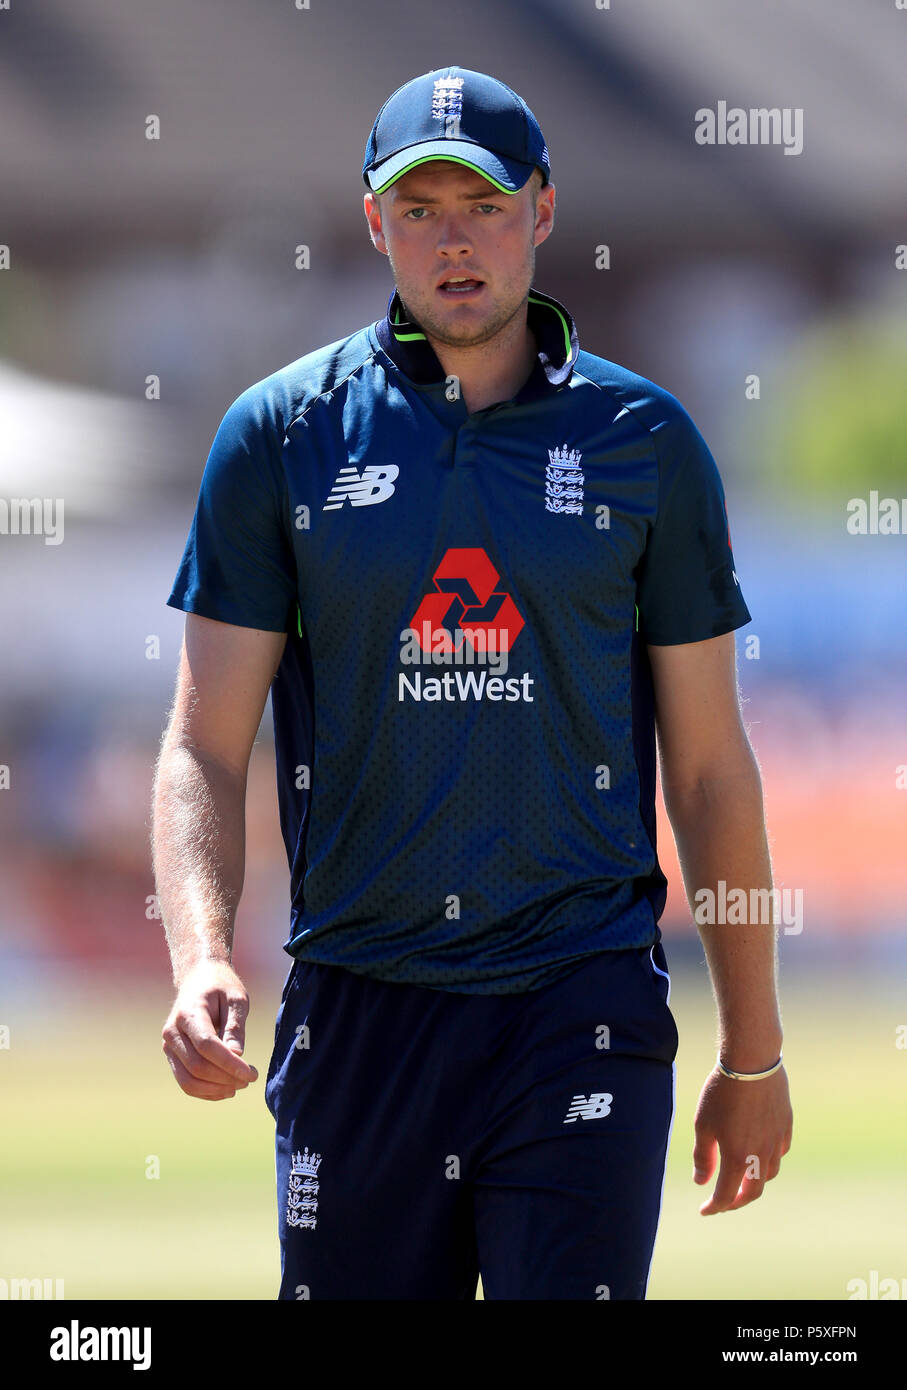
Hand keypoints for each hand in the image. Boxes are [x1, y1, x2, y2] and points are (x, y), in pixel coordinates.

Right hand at [162, 960, 258, 1100]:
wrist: (198, 979)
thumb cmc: (221, 987)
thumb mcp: (236, 999)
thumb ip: (235, 1027)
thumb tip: (237, 1056)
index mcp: (188, 1012)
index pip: (207, 1045)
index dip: (229, 1064)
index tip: (252, 1074)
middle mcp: (172, 1031)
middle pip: (197, 1066)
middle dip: (226, 1078)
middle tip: (250, 1078)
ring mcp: (169, 1046)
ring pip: (188, 1081)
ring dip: (216, 1089)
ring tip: (240, 1085)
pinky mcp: (172, 1056)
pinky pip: (185, 1082)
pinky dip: (206, 1092)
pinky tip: (226, 1089)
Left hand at [692, 1064, 791, 1212]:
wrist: (752, 1061)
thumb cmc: (722, 1092)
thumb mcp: (703, 1124)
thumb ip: (703, 1156)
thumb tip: (701, 1182)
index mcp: (738, 1158)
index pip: (726, 1195)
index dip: (714, 1207)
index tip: (704, 1210)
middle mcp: (762, 1154)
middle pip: (754, 1192)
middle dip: (738, 1201)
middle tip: (724, 1202)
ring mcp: (777, 1140)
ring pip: (770, 1173)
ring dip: (755, 1181)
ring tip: (742, 1177)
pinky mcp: (786, 1124)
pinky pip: (780, 1152)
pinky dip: (769, 1160)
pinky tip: (760, 1152)